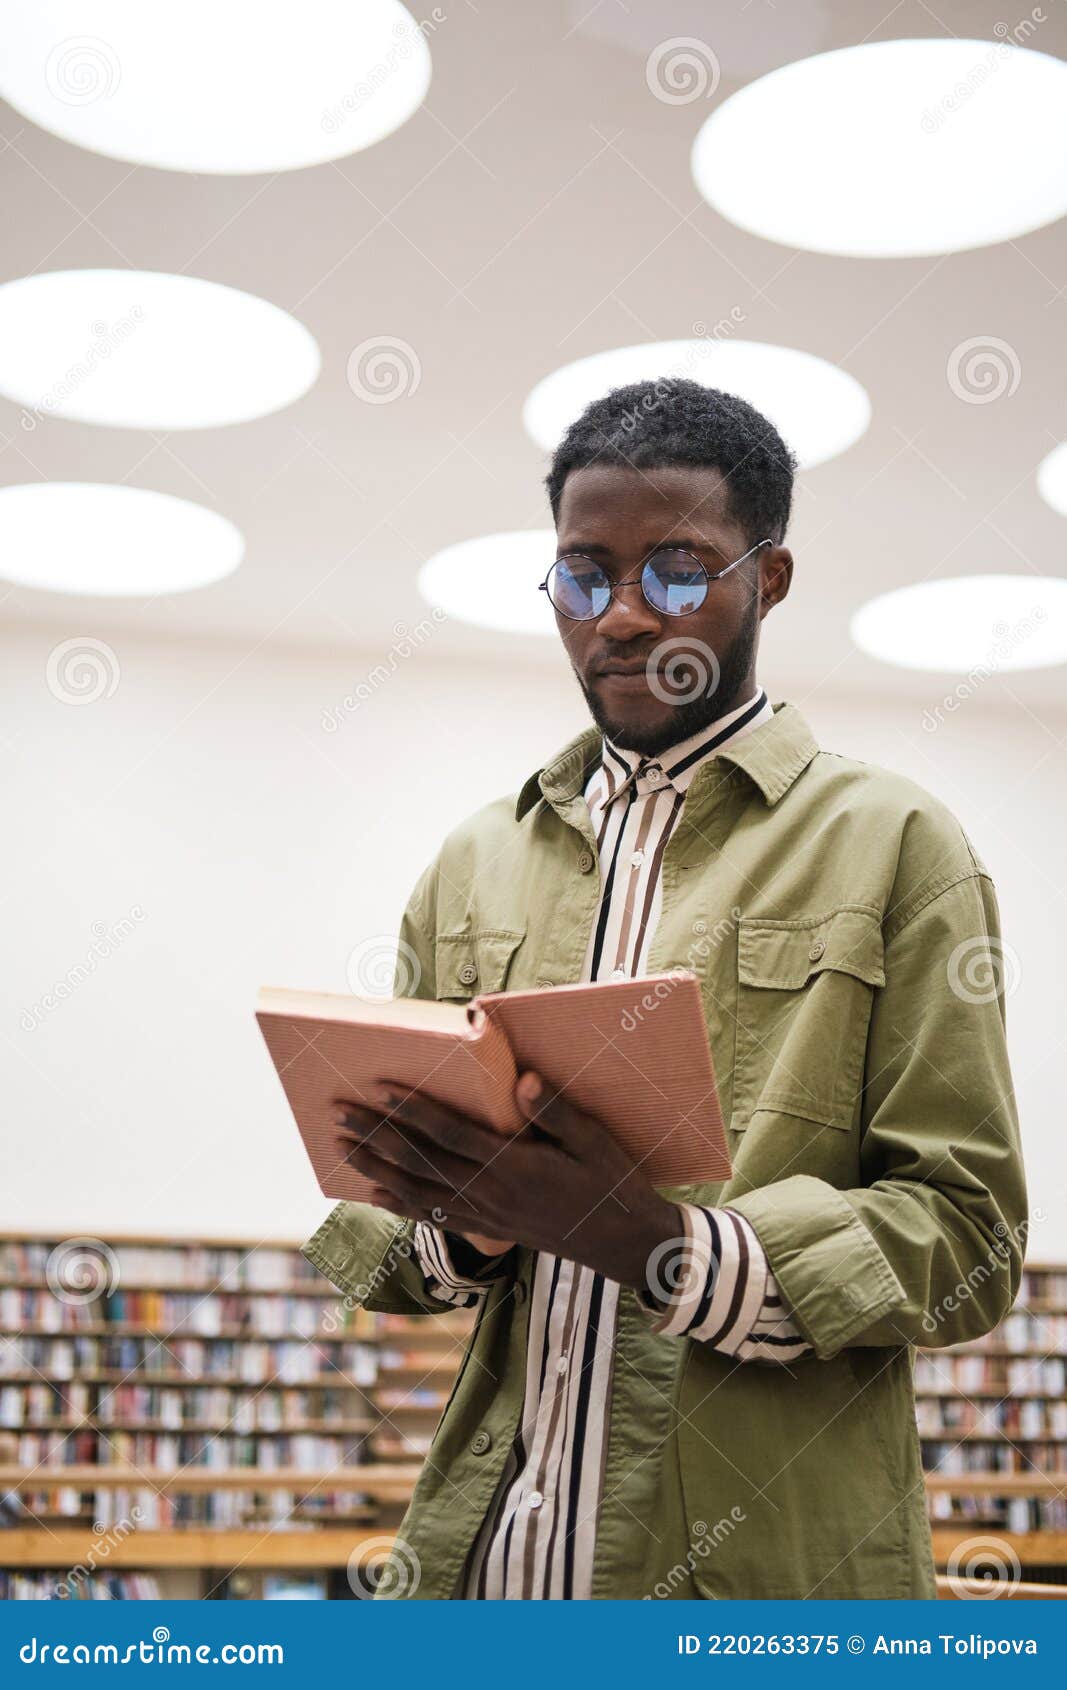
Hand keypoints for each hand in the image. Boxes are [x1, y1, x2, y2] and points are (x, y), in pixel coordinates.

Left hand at [332, 1073, 681, 1290]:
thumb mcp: (594, 1141)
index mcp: (515, 1166)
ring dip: (375, 1168)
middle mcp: (491, 1193)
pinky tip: (374, 1195)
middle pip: (420, 1162)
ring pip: (417, 1191)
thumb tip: (521, 1079)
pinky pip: (433, 1217)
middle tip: (337, 1112)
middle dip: (375, 1136)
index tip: (378, 1089)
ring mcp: (485, 1215)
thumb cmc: (612, 1184)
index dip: (411, 1111)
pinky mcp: (488, 1228)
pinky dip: (399, 1205)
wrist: (623, 1244)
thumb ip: (555, 1111)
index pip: (450, 1134)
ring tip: (342, 1148)